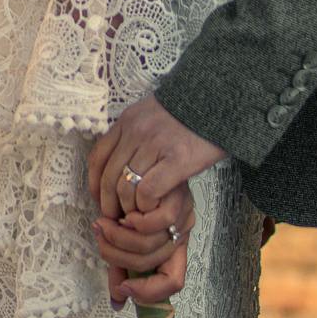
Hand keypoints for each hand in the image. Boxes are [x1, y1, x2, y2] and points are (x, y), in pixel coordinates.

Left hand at [88, 94, 223, 223]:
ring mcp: (155, 145)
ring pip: (126, 187)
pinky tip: (152, 207)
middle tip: (116, 217)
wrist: (221, 100)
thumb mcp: (152, 114)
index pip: (97, 157)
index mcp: (128, 120)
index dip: (94, 184)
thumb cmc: (190, 112)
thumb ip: (134, 134)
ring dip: (128, 208)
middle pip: (109, 177)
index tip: (99, 199)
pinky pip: (148, 190)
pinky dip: (146, 205)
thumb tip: (120, 163)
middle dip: (109, 203)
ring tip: (135, 217)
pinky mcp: (177, 159)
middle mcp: (136, 131)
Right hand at [96, 184, 195, 306]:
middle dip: (115, 255)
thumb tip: (116, 302)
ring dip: (116, 236)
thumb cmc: (137, 200)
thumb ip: (123, 264)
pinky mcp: (175, 190)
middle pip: (148, 261)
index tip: (122, 289)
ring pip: (147, 241)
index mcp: (176, 244)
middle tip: (99, 238)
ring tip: (102, 222)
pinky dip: (130, 218)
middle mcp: (182, 228)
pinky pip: (152, 217)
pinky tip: (119, 208)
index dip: (148, 294)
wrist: (154, 154)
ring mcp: (182, 209)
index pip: (173, 281)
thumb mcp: (130, 235)